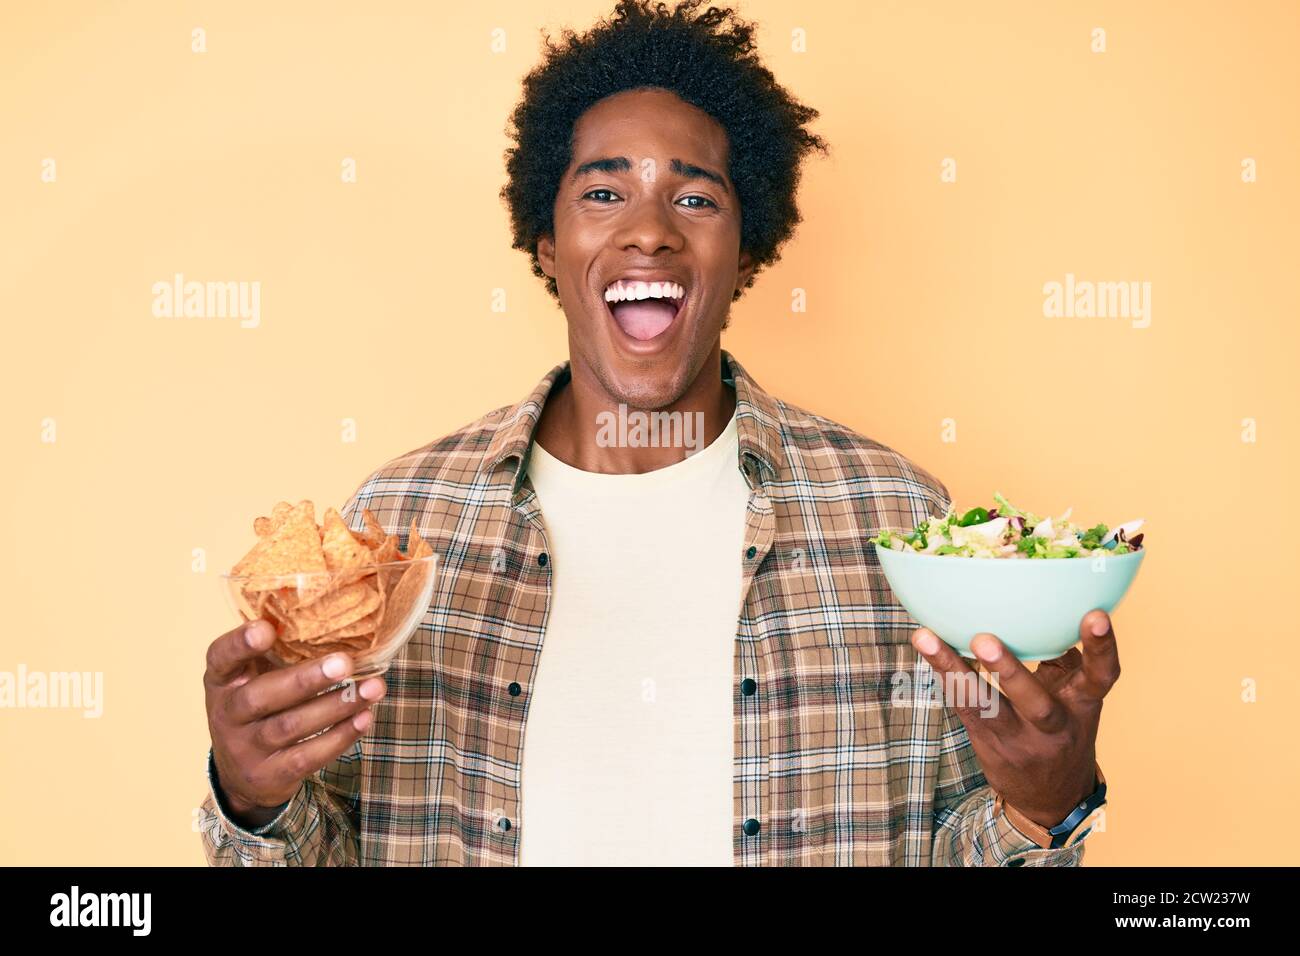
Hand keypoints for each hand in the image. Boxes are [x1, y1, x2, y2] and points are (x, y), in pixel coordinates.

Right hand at [203, 619, 385, 827]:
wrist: (241, 776)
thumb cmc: (257, 710)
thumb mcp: (252, 679)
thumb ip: (278, 652)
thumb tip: (337, 621)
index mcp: (222, 681)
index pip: (220, 658)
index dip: (240, 643)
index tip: (265, 628)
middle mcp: (227, 714)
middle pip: (260, 696)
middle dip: (306, 679)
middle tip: (345, 663)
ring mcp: (247, 749)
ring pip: (291, 727)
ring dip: (337, 706)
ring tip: (374, 687)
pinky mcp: (271, 775)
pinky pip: (308, 757)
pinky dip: (341, 736)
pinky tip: (364, 717)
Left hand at [910, 609, 1117, 826]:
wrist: (1052, 799)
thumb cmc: (1062, 732)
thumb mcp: (1076, 699)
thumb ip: (1066, 658)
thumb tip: (1051, 606)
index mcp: (1083, 706)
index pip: (1102, 677)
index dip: (1102, 647)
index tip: (1095, 615)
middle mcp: (1054, 726)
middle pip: (1035, 703)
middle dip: (1009, 672)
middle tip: (982, 639)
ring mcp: (1018, 739)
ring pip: (983, 707)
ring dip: (953, 671)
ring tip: (926, 638)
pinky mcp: (988, 743)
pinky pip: (963, 707)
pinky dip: (944, 676)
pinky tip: (926, 647)